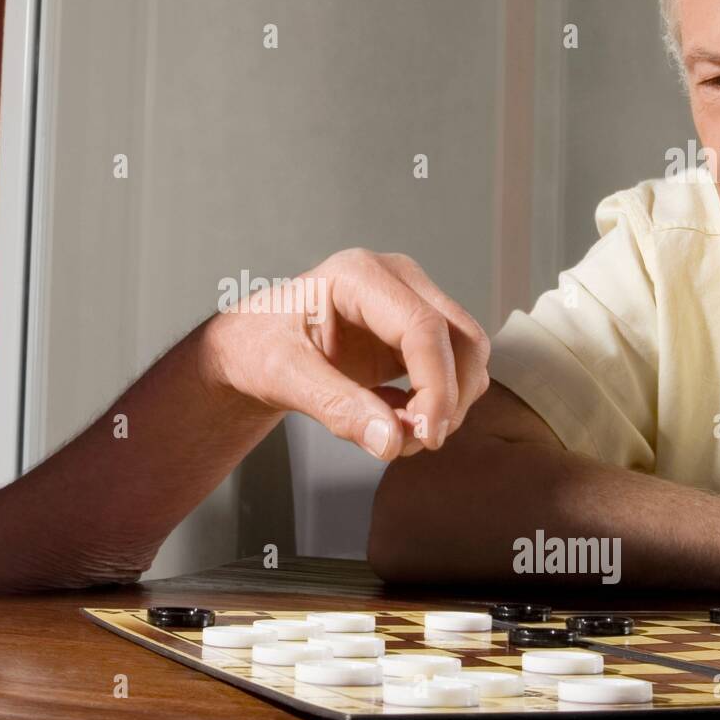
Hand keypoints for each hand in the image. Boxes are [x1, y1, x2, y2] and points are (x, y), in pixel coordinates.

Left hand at [202, 249, 490, 460]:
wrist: (252, 348)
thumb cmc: (258, 349)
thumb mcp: (284, 379)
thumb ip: (337, 409)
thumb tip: (392, 441)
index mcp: (359, 276)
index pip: (424, 327)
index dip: (437, 386)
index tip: (427, 435)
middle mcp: (395, 280)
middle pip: (461, 337)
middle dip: (449, 398)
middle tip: (413, 443)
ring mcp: (410, 302)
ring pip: (467, 353)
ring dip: (449, 403)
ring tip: (399, 434)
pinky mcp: (416, 332)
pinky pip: (452, 367)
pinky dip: (438, 402)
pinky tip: (396, 417)